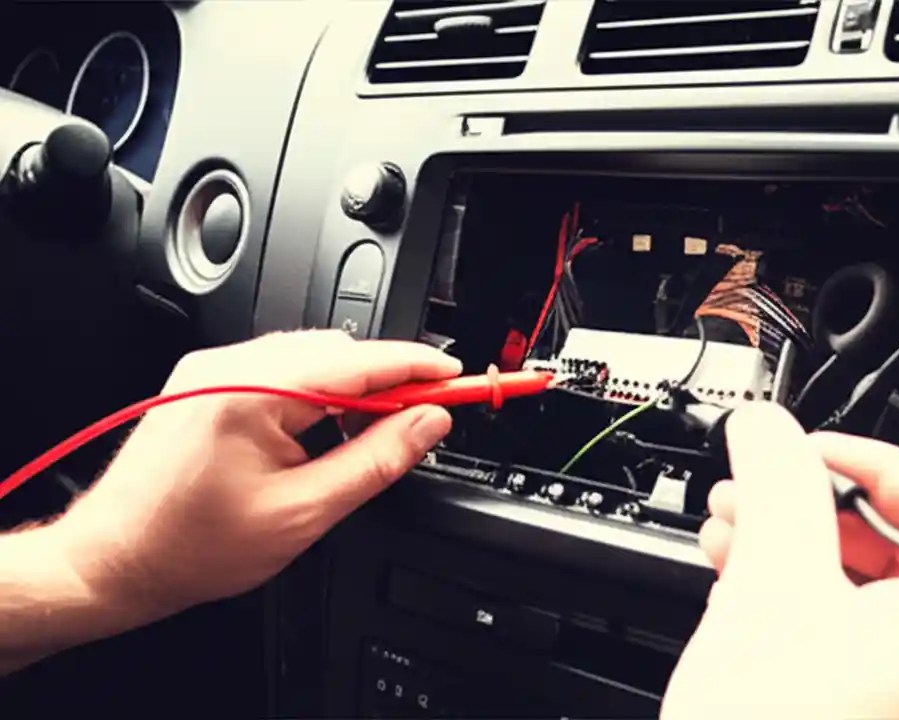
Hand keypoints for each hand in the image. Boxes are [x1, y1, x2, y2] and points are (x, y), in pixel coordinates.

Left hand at [55, 330, 459, 619]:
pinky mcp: (205, 384)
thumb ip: (375, 461)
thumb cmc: (190, 546)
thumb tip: (427, 424)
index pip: (359, 361)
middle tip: (427, 414)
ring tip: (372, 436)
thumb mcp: (303, 512)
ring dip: (352, 388)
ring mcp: (211, 371)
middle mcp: (227, 367)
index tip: (457, 375)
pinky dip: (316, 393)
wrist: (114, 561)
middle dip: (388, 380)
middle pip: (337, 352)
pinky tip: (326, 430)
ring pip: (310, 359)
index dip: (417, 367)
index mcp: (252, 391)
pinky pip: (280, 370)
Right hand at [662, 403, 898, 718]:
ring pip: (893, 612)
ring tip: (733, 545)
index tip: (807, 456)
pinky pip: (880, 664)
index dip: (881, 461)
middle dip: (823, 514)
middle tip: (755, 496)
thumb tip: (768, 432)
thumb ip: (779, 487)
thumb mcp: (773, 591)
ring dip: (809, 564)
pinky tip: (751, 605)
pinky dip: (820, 625)